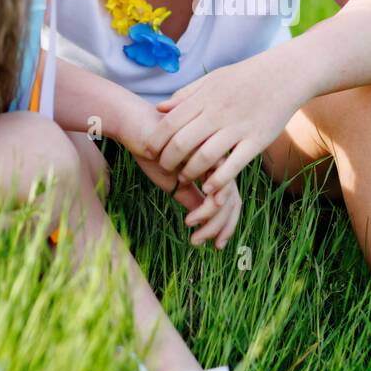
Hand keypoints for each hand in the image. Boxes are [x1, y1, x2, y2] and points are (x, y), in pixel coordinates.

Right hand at [117, 92, 242, 247]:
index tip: (213, 244)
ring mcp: (214, 157)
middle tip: (205, 244)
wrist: (137, 126)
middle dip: (222, 227)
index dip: (226, 224)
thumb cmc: (153, 151)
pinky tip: (189, 219)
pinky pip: (214, 189)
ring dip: (211, 222)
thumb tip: (204, 224)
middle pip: (233, 201)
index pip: (231, 199)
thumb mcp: (173, 181)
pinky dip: (205, 210)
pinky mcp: (205, 157)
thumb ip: (190, 198)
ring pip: (225, 198)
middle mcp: (219, 161)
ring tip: (192, 232)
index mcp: (214, 166)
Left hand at [144, 53, 308, 199]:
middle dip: (168, 160)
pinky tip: (208, 187)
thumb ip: (186, 94)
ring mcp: (239, 127)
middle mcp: (219, 113)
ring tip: (184, 178)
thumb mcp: (213, 79)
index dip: (156, 140)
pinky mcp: (257, 140)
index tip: (149, 151)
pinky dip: (218, 180)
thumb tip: (160, 109)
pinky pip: (234, 165)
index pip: (171, 123)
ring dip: (190, 172)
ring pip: (205, 157)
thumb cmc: (246, 77)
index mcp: (206, 97)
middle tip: (165, 168)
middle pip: (183, 142)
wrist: (286, 74)